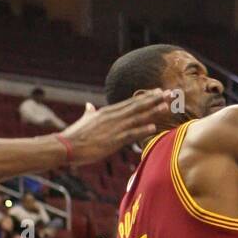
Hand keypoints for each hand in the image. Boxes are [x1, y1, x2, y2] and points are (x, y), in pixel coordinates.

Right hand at [59, 91, 173, 165]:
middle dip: (156, 100)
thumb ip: (89, 112)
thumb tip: (89, 105)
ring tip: (167, 106)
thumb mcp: (85, 120)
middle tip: (171, 93)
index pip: (131, 102)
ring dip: (153, 111)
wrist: (66, 146)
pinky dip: (142, 130)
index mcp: (108, 112)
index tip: (159, 91)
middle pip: (139, 106)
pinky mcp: (113, 140)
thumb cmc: (75, 135)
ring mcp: (114, 128)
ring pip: (138, 117)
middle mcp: (113, 116)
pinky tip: (154, 127)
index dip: (147, 97)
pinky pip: (131, 134)